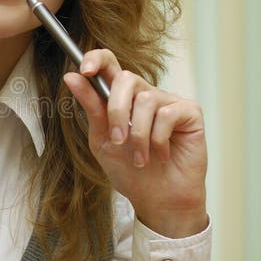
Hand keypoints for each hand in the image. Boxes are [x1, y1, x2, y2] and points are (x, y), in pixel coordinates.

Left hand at [64, 49, 207, 238]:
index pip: (110, 65)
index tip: (83, 70)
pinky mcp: (189, 112)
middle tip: (116, 140)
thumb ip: (91, 107)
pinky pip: (167, 113)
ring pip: (146, 100)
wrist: (158, 200)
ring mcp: (168, 101)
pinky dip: (158, 140)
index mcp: (122, 99)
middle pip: (127, 78)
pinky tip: (162, 155)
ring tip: (140, 159)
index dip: (96, 59)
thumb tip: (71, 76)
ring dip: (138, 136)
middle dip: (117, 110)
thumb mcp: (102, 139)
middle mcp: (145, 95)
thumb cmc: (131, 172)